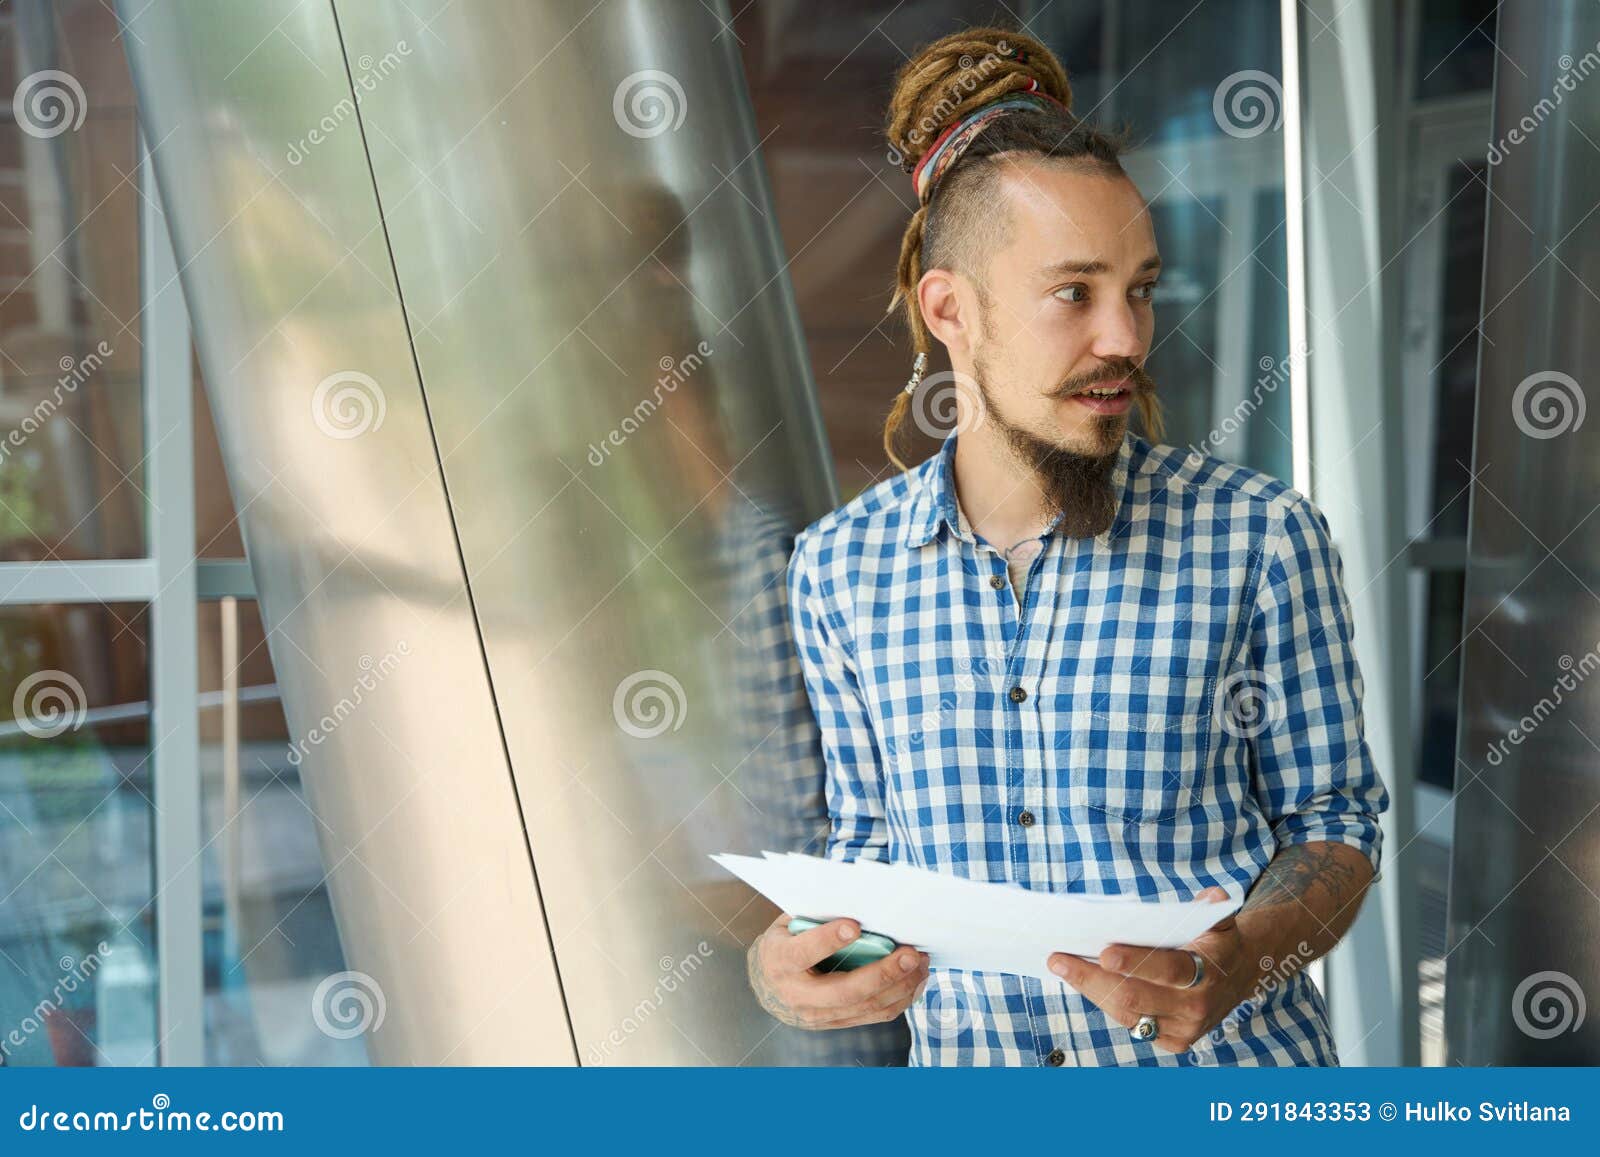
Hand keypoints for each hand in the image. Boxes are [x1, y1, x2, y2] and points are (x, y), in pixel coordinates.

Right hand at [747, 912, 929, 1028]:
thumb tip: (859, 899)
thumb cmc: (786, 941)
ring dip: (901, 986)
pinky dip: (900, 998)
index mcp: (780, 961)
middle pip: (846, 990)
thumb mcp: (789, 923)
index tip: (854, 925)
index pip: (803, 952)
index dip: (827, 940)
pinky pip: (875, 1015)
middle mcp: (798, 995)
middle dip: (883, 972)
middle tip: (911, 953)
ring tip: (921, 963)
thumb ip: (816, 914)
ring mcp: (819, 1015)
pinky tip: (915, 980)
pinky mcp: (838, 1023)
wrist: (768, 985)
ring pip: (867, 1006)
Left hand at [1045, 887, 1257, 1053]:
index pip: (1168, 970)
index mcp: (1207, 973)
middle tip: (1059, 958)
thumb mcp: (1221, 920)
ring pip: (1126, 1013)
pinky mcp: (1173, 1041)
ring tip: (1062, 966)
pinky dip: (1104, 1002)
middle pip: (1134, 996)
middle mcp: (1195, 1006)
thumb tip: (1209, 897)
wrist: (1241, 976)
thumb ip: (1212, 908)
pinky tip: (1083, 982)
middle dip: (1092, 978)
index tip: (1104, 952)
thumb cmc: (1218, 941)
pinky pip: (1131, 1023)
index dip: (1135, 962)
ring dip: (1090, 990)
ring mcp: (1183, 1029)